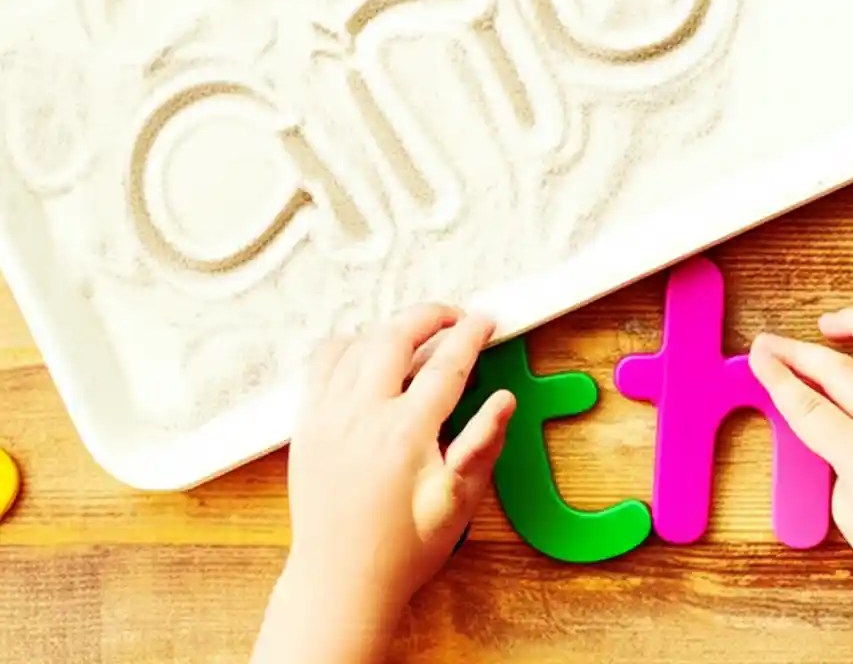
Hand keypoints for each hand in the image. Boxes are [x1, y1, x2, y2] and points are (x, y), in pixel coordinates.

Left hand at [253, 305, 513, 663]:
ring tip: (416, 335)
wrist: (342, 580)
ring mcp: (327, 417)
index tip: (486, 320)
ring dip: (389, 328)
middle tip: (454, 317)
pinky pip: (320, 365)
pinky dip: (346, 347)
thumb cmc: (405, 547)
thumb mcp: (459, 502)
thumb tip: (505, 400)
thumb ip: (483, 444)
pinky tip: (366, 355)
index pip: (446, 363)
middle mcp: (362, 415)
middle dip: (430, 315)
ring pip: (355, 343)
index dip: (471, 334)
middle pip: (395, 335)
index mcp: (406, 433)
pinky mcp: (306, 426)